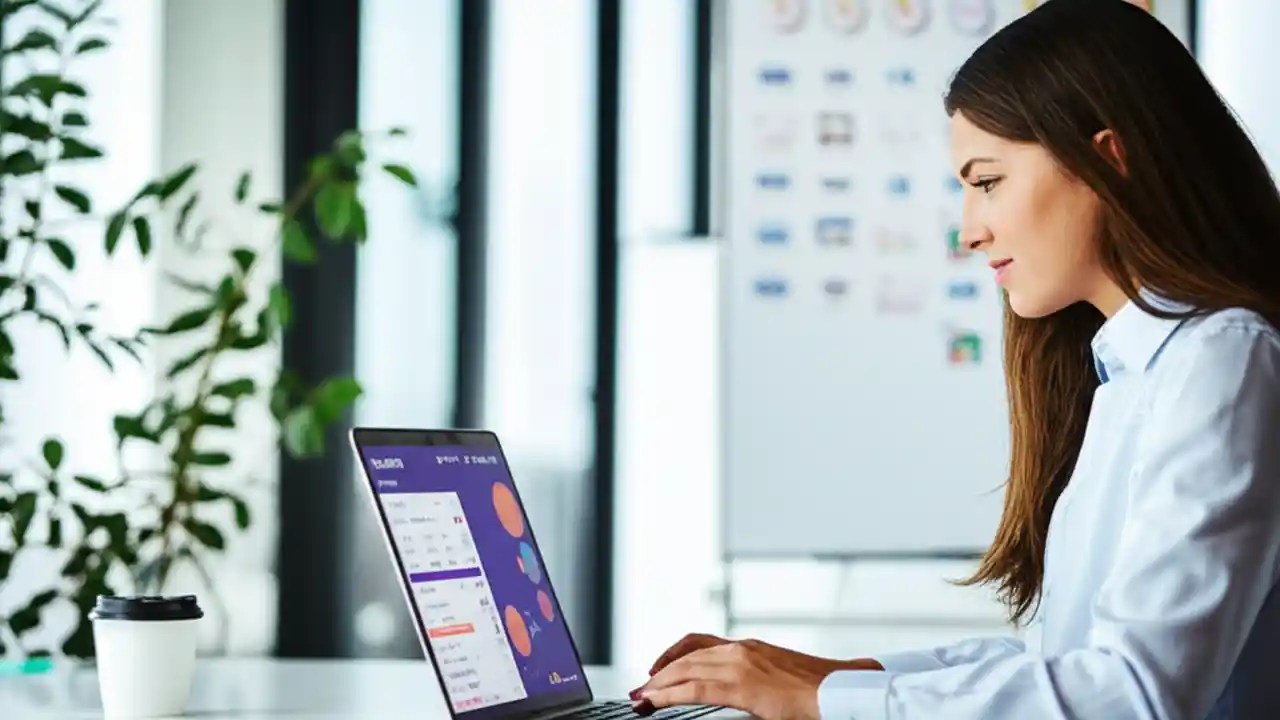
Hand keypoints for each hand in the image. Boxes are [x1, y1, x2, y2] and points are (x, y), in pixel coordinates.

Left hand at [634, 637, 882, 719]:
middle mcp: (741, 650)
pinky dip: (669, 694)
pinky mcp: (741, 686)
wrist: (839, 690)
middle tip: (642, 688)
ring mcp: (740, 665)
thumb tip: (750, 690)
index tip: (658, 668)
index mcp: (750, 647)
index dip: (673, 655)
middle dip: (660, 672)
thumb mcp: (779, 675)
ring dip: (658, 684)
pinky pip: (694, 688)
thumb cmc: (819, 688)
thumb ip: (758, 678)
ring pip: (685, 670)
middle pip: (686, 656)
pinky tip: (655, 702)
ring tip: (642, 697)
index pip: (699, 644)